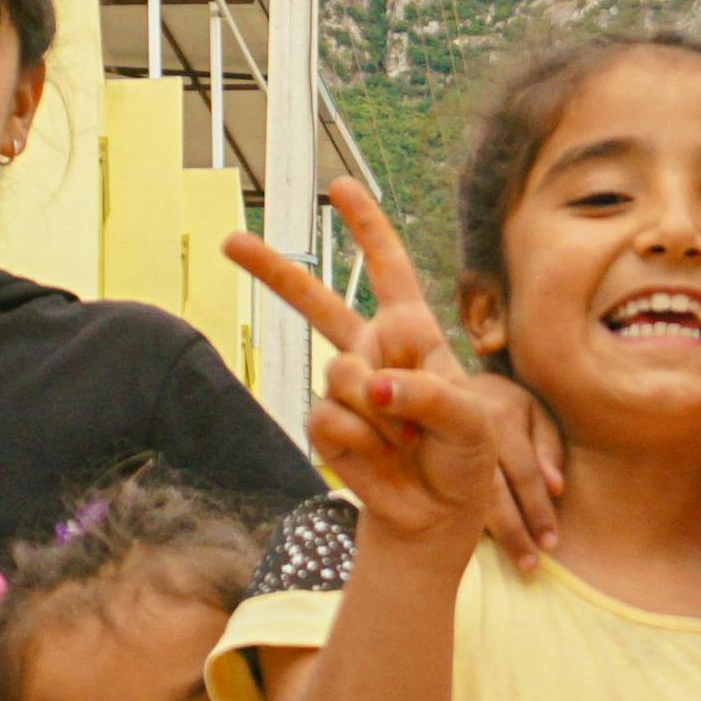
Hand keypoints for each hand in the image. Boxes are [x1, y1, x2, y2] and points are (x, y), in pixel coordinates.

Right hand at [228, 177, 562, 566]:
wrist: (436, 513)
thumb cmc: (462, 457)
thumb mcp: (470, 418)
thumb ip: (426, 392)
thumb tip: (371, 388)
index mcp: (412, 332)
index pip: (389, 269)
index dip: (367, 227)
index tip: (339, 187)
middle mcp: (371, 352)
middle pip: (316, 301)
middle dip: (272, 270)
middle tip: (230, 241)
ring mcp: (344, 389)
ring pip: (342, 372)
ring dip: (381, 410)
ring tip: (405, 437)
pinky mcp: (325, 427)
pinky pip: (331, 417)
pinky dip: (365, 441)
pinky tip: (384, 455)